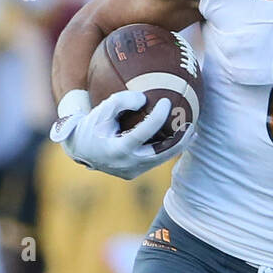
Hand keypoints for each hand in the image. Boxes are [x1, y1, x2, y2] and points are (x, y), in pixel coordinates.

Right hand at [50, 90, 183, 179]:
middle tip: (191, 125)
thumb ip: (122, 101)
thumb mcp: (103, 109)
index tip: (166, 102)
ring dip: (176, 146)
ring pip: (160, 159)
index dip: (157, 117)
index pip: (143, 132)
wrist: (80, 148)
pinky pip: (154, 160)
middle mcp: (127, 164)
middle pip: (160, 154)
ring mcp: (132, 171)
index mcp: (117, 149)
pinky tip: (178, 137)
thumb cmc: (92, 124)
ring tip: (192, 132)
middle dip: (179, 141)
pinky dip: (166, 149)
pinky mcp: (134, 173)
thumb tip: (146, 99)